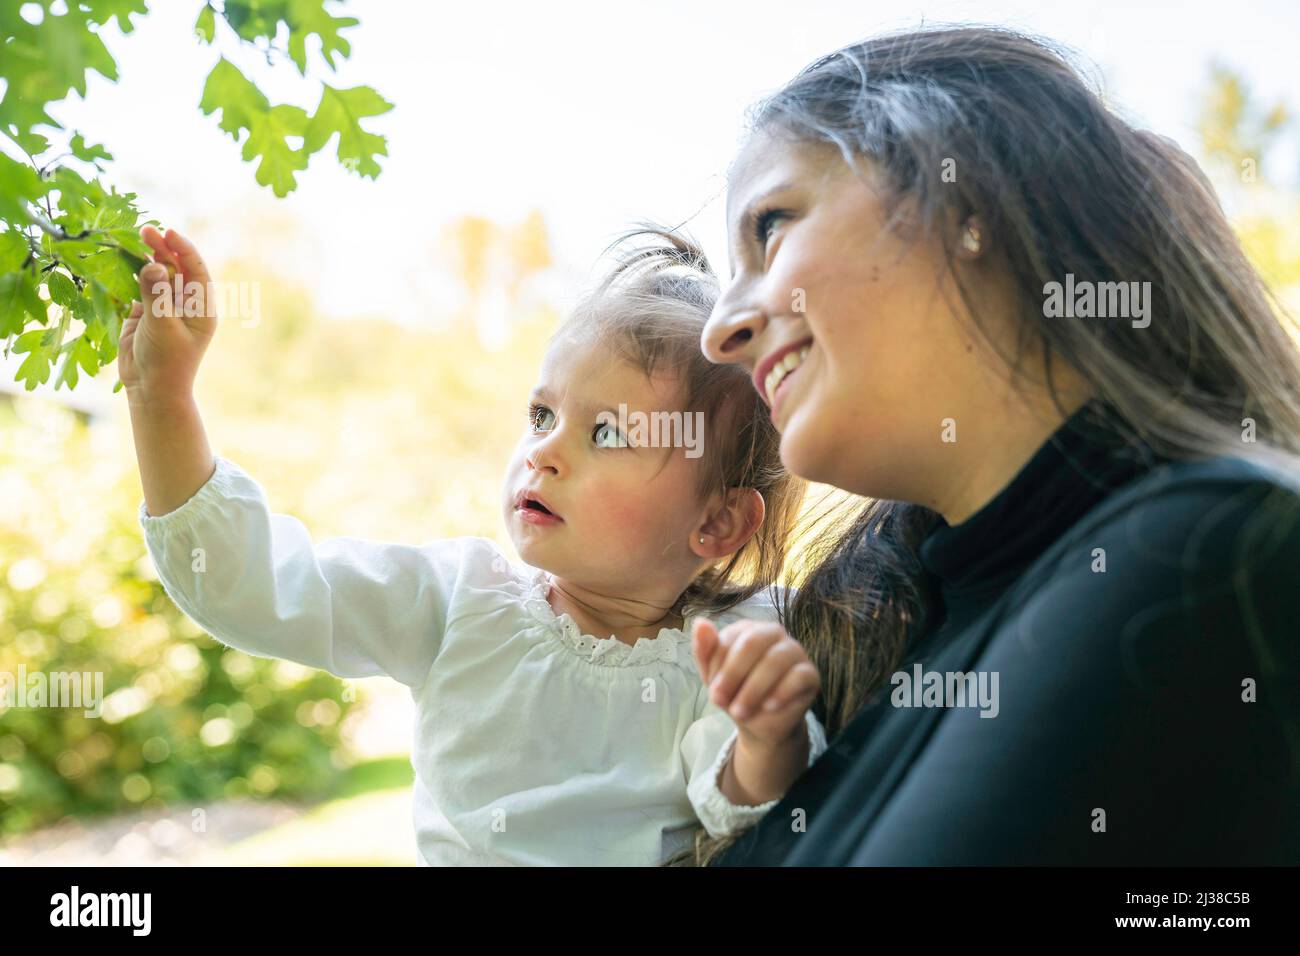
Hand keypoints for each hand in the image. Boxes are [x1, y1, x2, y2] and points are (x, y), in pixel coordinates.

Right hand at [119, 226, 217, 401]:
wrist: (150, 388)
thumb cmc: (165, 361)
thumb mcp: (161, 326)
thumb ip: (156, 294)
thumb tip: (153, 265)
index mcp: (201, 308)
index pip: (196, 270)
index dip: (184, 249)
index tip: (169, 232)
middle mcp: (186, 304)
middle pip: (177, 269)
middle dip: (163, 249)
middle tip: (145, 230)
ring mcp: (166, 307)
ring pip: (158, 275)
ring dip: (148, 258)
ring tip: (134, 238)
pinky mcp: (146, 312)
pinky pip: (142, 286)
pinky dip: (134, 273)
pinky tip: (125, 257)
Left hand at [691, 617, 819, 748]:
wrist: (758, 723)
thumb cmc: (735, 692)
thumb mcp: (714, 676)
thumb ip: (705, 650)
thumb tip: (700, 622)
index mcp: (748, 629)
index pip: (730, 638)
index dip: (718, 667)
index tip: (713, 694)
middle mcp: (773, 633)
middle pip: (752, 643)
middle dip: (733, 675)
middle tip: (720, 702)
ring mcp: (795, 651)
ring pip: (776, 660)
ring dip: (753, 689)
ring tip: (740, 712)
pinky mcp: (810, 673)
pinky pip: (799, 676)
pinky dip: (781, 692)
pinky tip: (768, 707)